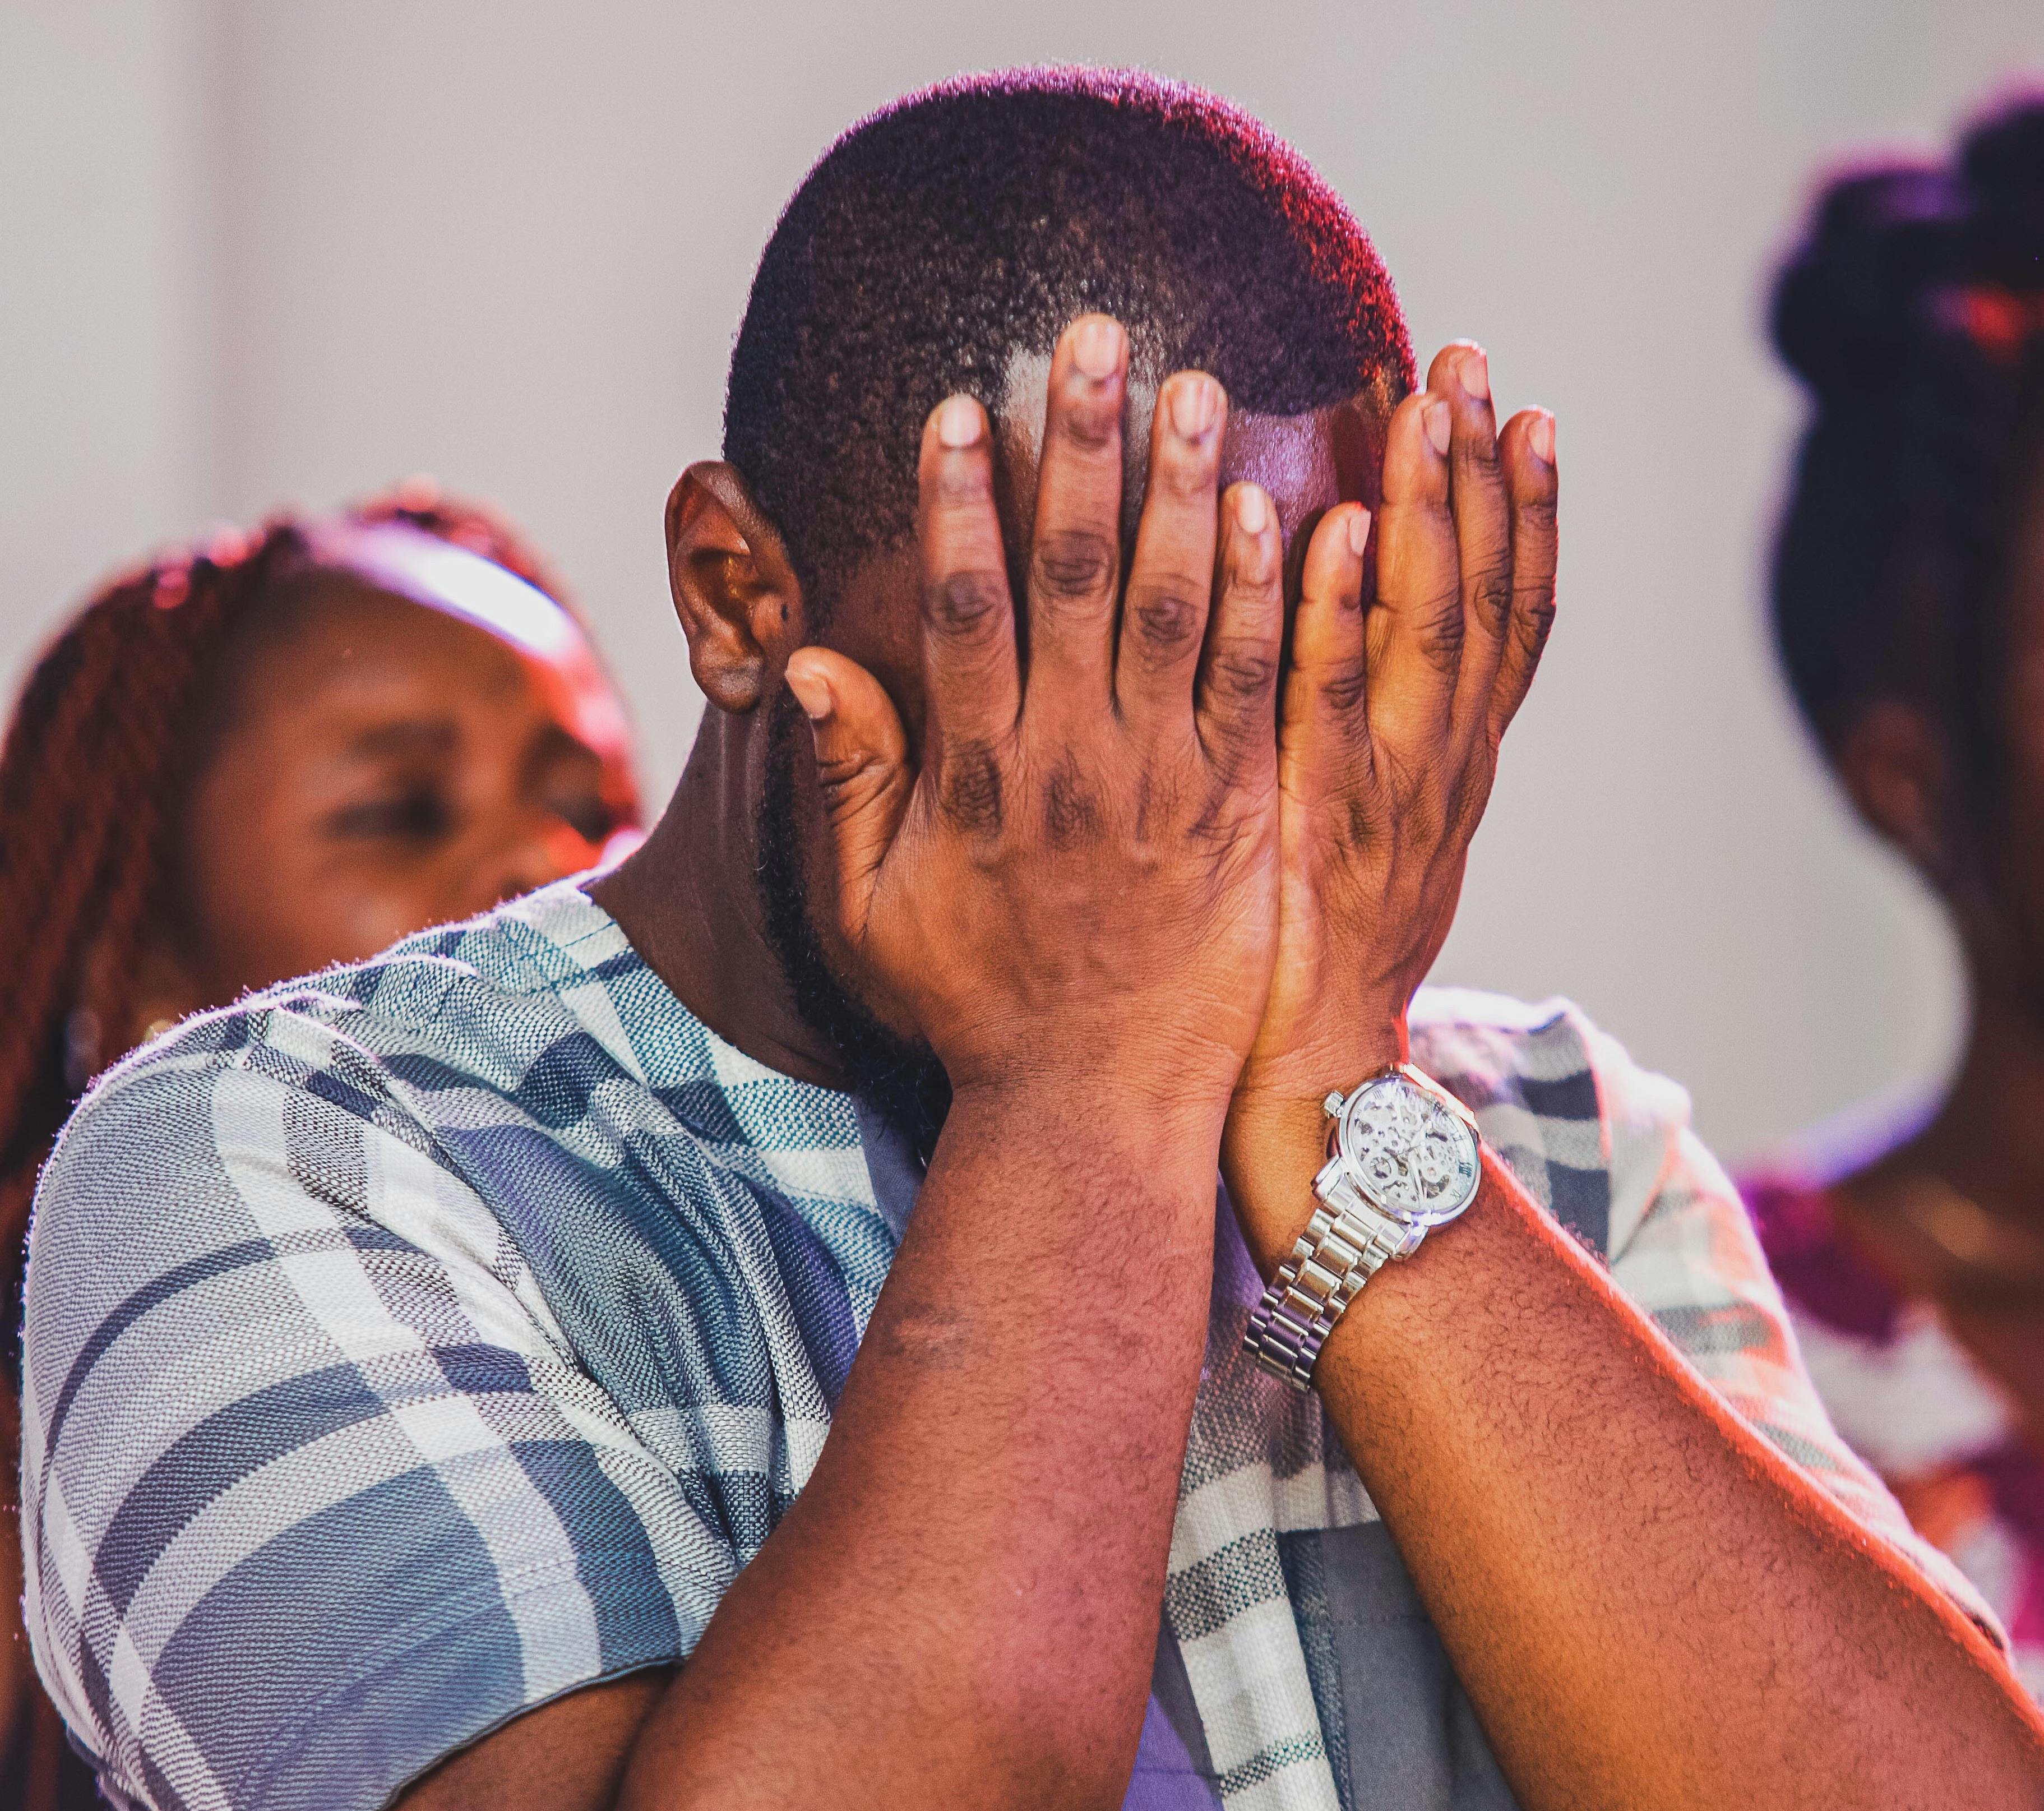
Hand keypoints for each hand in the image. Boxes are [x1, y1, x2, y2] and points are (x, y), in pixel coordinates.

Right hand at [781, 315, 1283, 1128]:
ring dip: (1188, 495)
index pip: (966, 615)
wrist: (1096, 1104)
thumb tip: (810, 665)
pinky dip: (1275, 604)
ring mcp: (1161, 787)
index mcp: (978, 779)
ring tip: (1201, 384)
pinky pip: (1260, 692)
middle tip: (1094, 337)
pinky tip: (1296, 513)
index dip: (961, 510)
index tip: (961, 409)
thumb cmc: (975, 1008)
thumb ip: (850, 785)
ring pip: (1179, 616)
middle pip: (1078, 583)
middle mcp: (1070, 765)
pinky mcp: (1239, 813)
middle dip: (1083, 453)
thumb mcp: (871, 916)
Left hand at [1222, 343, 1556, 1258]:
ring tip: (1424, 401)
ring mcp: (1392, 796)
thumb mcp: (1363, 838)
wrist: (1301, 1080)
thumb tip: (1354, 631)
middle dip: (1484, 474)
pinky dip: (1346, 620)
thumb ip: (1367, 736)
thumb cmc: (1310, 952)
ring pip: (1431, 633)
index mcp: (1456, 765)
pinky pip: (1337, 708)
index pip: (1511, 616)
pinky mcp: (1322, 827)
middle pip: (1486, 598)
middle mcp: (1444, 768)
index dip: (1523, 511)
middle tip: (1471, 355)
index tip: (1519, 405)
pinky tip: (1342, 531)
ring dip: (1433, 512)